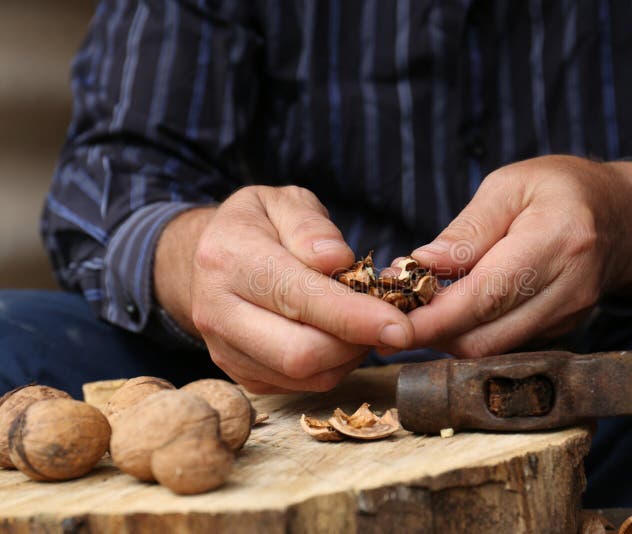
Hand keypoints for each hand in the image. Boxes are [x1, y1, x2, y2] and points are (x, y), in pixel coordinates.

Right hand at [154, 186, 413, 392]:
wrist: (209, 258)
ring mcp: (224, 350)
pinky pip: (299, 386)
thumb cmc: (258, 225)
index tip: (399, 326)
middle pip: (298, 353)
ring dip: (348, 356)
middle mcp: (217, 311)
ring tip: (363, 323)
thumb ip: (310, 226)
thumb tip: (337, 260)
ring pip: (303, 377)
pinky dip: (332, 367)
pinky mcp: (241, 375)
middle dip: (356, 343)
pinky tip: (340, 337)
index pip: (297, 297)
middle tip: (387, 322)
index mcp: (229, 258)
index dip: (354, 317)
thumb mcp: (283, 201)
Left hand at [405, 156, 631, 357]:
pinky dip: (472, 333)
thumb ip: (466, 230)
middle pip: (485, 337)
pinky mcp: (562, 332)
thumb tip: (419, 266)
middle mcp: (568, 289)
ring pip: (492, 349)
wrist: (623, 216)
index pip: (486, 296)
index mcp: (556, 240)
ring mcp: (569, 317)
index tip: (391, 327)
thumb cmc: (562, 188)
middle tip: (393, 312)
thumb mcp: (509, 185)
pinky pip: (505, 345)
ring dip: (448, 336)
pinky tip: (454, 309)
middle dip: (432, 333)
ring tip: (420, 306)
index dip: (434, 319)